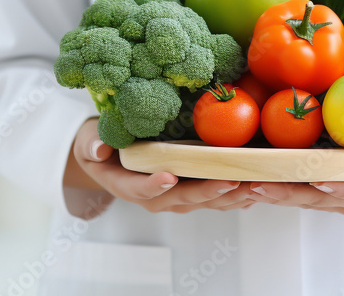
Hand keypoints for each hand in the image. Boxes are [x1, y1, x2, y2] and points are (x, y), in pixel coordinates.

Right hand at [65, 118, 256, 213]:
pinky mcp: (191, 191)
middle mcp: (154, 196)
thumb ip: (92, 144)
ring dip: (228, 196)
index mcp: (127, 184)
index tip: (169, 177)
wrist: (109, 157)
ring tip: (251, 185)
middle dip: (207, 192)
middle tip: (229, 181)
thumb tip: (98, 148)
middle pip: (182, 198)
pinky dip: (234, 194)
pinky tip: (254, 187)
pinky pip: (214, 197)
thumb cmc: (100, 146)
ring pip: (203, 201)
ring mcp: (174, 196)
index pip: (139, 189)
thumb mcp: (88, 141)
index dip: (154, 185)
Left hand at [243, 126, 343, 215]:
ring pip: (307, 196)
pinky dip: (279, 184)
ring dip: (278, 191)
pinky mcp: (330, 189)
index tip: (318, 181)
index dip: (341, 188)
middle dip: (292, 193)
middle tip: (262, 185)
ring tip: (248, 183)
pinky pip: (302, 190)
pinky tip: (253, 177)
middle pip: (323, 198)